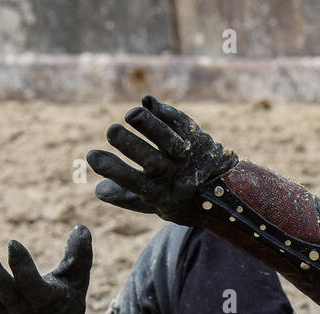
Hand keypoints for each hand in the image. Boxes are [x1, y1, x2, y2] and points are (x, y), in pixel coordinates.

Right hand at [87, 96, 237, 223]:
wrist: (227, 192)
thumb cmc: (180, 198)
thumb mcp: (156, 205)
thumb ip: (128, 197)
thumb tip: (98, 190)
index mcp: (164, 197)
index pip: (136, 184)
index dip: (114, 171)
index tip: (91, 156)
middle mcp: (178, 177)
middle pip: (153, 162)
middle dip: (131, 146)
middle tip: (111, 131)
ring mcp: (190, 158)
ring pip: (171, 141)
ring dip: (150, 126)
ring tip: (131, 115)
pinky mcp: (199, 138)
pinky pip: (183, 124)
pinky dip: (166, 112)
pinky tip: (148, 101)